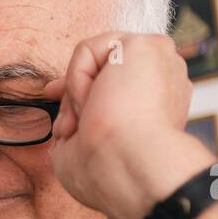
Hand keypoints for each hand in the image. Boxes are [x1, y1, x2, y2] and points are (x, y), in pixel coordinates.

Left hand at [44, 32, 215, 218]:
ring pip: (97, 59)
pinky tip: (90, 104)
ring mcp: (161, 61)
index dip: (81, 87)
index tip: (53, 95)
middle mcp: (164, 83)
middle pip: (107, 69)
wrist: (129, 169)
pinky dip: (77, 76)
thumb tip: (67, 117)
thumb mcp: (86, 148)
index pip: (116, 83)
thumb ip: (82, 125)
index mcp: (156, 108)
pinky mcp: (147, 45)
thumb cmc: (111, 173)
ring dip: (76, 90)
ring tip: (81, 122)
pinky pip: (89, 50)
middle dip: (74, 87)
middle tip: (59, 113)